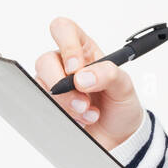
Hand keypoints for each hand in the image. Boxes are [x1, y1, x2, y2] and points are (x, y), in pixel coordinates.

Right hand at [33, 16, 144, 151]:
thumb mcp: (125, 87)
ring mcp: (54, 86)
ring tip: (89, 115)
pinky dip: (63, 115)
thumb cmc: (120, 105)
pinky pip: (42, 105)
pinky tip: (80, 121)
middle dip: (63, 85)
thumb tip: (82, 77)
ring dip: (66, 104)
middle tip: (84, 101)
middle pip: (45, 61)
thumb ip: (109, 75)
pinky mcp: (49, 105)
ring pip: (42, 85)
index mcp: (84, 50)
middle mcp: (65, 65)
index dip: (66, 46)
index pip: (64, 30)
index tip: (75, 70)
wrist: (118, 137)